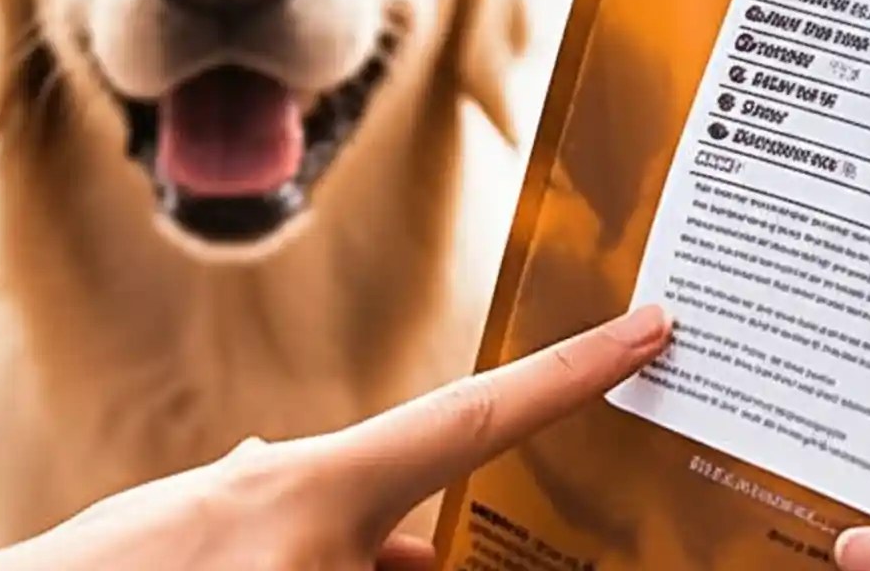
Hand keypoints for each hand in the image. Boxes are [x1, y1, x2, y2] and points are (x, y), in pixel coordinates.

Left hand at [0, 306, 672, 570]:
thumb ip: (386, 549)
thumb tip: (439, 540)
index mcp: (319, 488)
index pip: (477, 417)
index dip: (574, 372)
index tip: (649, 323)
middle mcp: (288, 484)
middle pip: (421, 516)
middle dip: (468, 541)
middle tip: (547, 535)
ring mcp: (248, 508)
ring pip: (364, 548)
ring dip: (392, 566)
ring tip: (450, 536)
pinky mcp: (220, 528)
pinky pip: (317, 556)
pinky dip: (346, 567)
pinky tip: (350, 567)